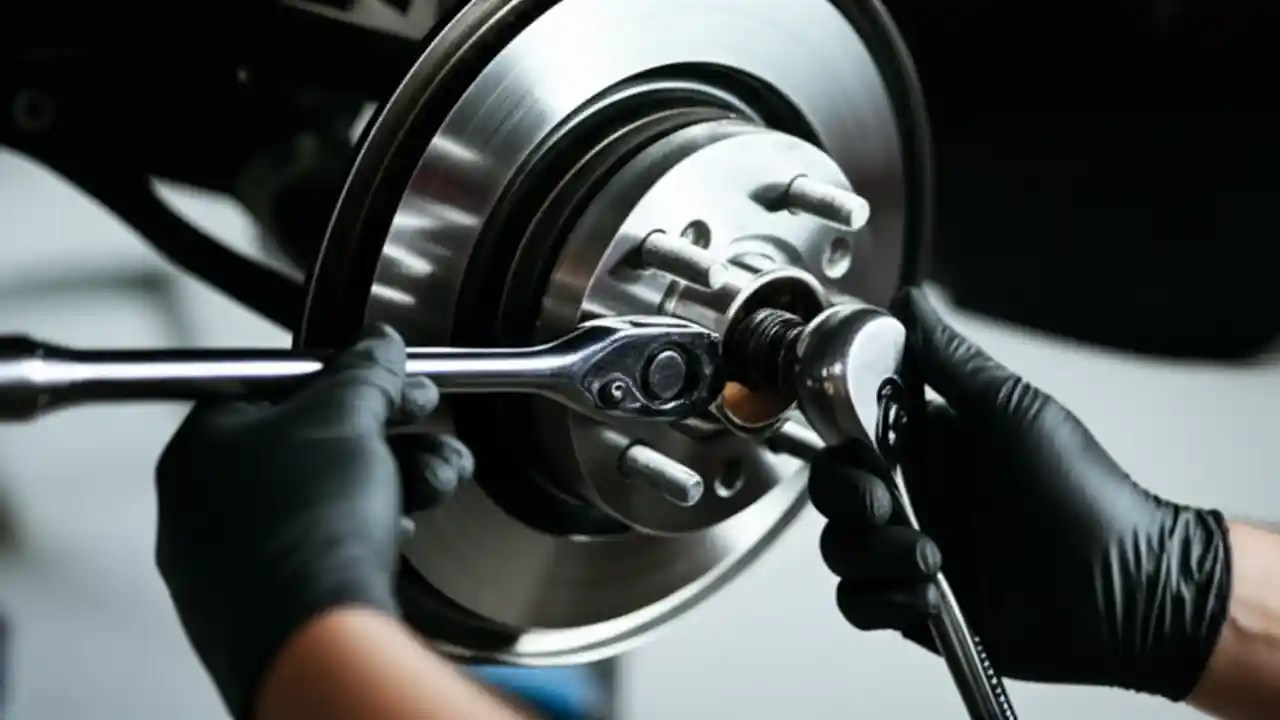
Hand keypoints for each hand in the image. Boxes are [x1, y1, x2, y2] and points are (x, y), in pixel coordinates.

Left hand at [155, 325, 472, 717]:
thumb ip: (364, 374)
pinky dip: (366, 531)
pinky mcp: (265, 605)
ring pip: (321, 499)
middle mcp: (202, 504)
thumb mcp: (346, 419)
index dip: (343, 377)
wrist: (316, 635)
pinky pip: (320, 550)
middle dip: (384, 432)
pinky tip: (400, 528)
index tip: (389, 376)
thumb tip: (378, 345)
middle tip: (424, 418)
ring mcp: (230, 561)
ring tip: (440, 476)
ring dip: (391, 478)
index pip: (274, 388)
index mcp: (201, 446)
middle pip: (306, 444)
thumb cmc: (308, 522)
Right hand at [809, 288, 1230, 699]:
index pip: (848, 434)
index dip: (842, 444)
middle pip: (833, 492)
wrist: (1127, 593)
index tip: (865, 452)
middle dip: (852, 503)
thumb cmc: (1085, 496)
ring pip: (840, 550)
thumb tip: (908, 302)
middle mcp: (917, 495)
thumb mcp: (1013, 413)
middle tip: (891, 509)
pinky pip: (858, 602)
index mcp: (930, 444)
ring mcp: (913, 550)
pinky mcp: (915, 603)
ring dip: (877, 557)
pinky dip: (883, 600)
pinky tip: (929, 596)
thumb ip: (950, 360)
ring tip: (932, 562)